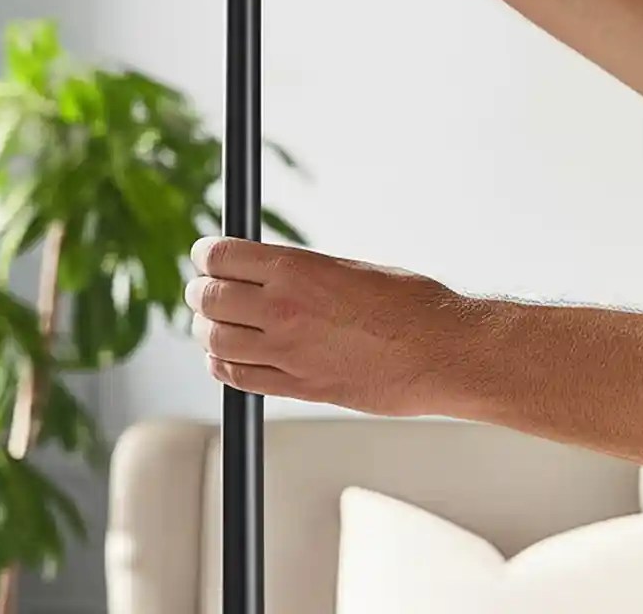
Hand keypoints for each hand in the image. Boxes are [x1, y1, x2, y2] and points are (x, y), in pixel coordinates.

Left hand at [185, 237, 488, 416]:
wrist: (443, 352)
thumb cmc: (409, 304)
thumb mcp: (348, 269)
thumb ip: (301, 272)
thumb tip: (266, 273)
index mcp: (295, 270)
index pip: (221, 258)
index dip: (205, 255)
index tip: (204, 256)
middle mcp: (283, 310)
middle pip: (210, 298)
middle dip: (199, 292)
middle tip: (201, 291)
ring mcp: (287, 353)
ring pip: (216, 340)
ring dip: (206, 330)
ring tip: (210, 324)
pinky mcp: (299, 387)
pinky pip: (238, 378)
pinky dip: (222, 366)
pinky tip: (225, 358)